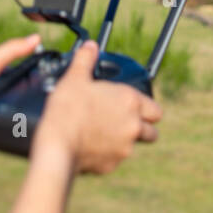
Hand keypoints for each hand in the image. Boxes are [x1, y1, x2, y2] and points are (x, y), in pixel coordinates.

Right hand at [33, 40, 162, 174]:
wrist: (57, 146)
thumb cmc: (67, 110)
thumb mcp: (74, 78)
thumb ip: (85, 60)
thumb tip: (90, 47)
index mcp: (129, 102)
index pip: (155, 109)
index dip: (147, 108)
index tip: (135, 107)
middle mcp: (133, 126)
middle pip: (152, 132)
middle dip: (142, 128)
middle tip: (122, 121)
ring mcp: (124, 148)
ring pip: (132, 147)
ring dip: (123, 141)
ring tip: (101, 133)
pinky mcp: (111, 165)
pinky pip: (114, 160)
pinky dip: (106, 154)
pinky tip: (89, 146)